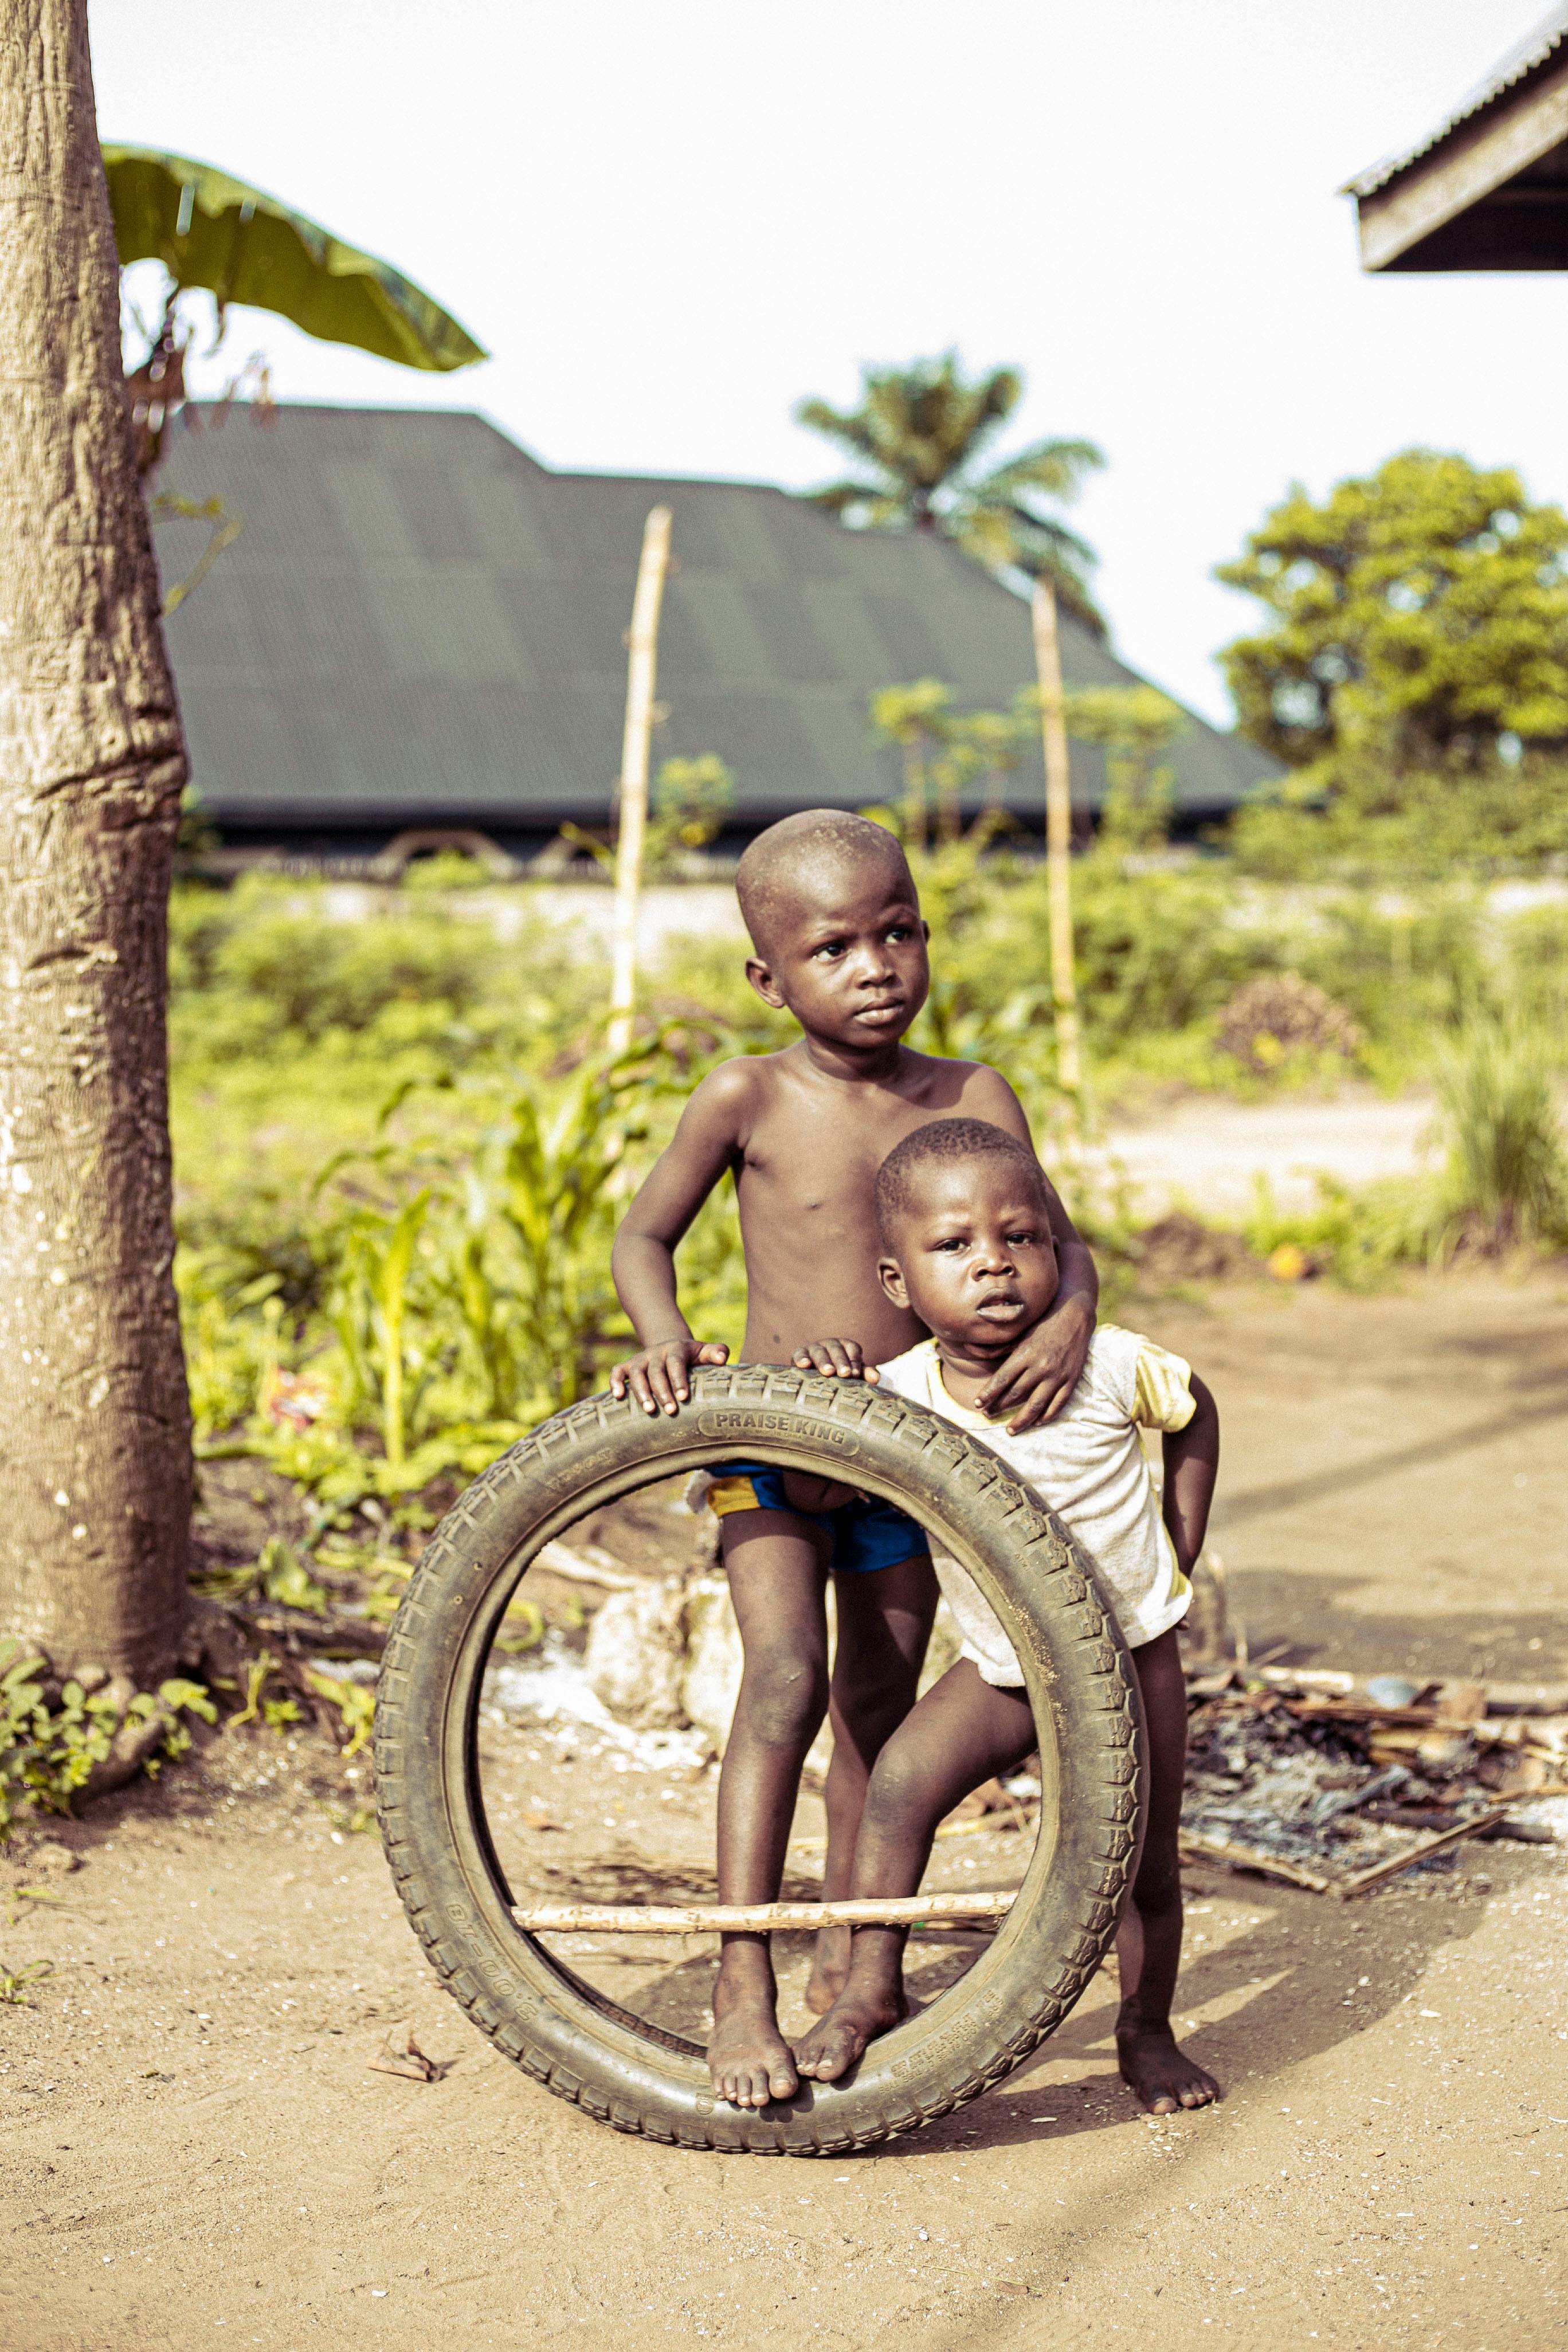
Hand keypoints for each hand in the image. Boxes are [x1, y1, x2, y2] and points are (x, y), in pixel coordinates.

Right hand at [611, 1336, 729, 1415]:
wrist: (670, 1348)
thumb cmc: (692, 1357)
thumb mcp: (704, 1351)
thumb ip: (716, 1352)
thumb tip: (722, 1358)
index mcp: (676, 1349)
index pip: (676, 1363)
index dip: (678, 1379)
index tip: (683, 1397)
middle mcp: (656, 1353)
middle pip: (656, 1371)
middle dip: (662, 1391)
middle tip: (670, 1410)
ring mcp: (640, 1359)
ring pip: (636, 1373)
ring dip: (640, 1391)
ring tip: (649, 1410)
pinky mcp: (628, 1366)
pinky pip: (617, 1372)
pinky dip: (615, 1383)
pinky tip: (618, 1397)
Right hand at [790, 1339, 878, 1382]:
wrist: (816, 1382)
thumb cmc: (839, 1378)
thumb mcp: (853, 1375)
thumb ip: (864, 1374)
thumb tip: (876, 1379)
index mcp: (846, 1347)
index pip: (852, 1349)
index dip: (854, 1360)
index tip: (855, 1374)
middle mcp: (830, 1345)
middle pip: (836, 1349)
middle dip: (841, 1361)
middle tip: (845, 1374)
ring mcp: (814, 1348)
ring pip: (819, 1351)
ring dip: (824, 1361)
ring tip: (828, 1372)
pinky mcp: (799, 1355)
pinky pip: (799, 1354)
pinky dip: (801, 1358)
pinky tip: (804, 1365)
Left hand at [976, 1292, 1092, 1431]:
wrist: (1074, 1315)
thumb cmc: (1042, 1322)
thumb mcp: (1019, 1332)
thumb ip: (997, 1346)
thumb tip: (969, 1348)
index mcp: (1025, 1353)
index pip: (1002, 1379)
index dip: (988, 1394)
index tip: (978, 1404)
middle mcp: (1040, 1366)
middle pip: (1016, 1394)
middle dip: (999, 1407)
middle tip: (987, 1415)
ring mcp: (1057, 1375)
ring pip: (1037, 1404)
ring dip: (1022, 1420)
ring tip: (1011, 1430)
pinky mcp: (1071, 1379)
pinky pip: (1058, 1403)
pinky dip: (1048, 1415)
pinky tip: (1037, 1422)